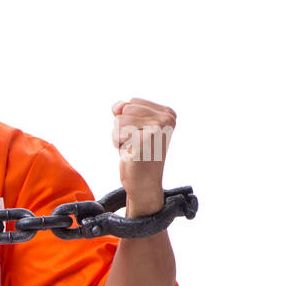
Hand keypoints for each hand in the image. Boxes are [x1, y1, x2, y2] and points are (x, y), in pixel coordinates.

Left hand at [111, 98, 175, 216]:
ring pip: (118, 121)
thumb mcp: (130, 126)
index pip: (131, 102)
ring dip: (119, 137)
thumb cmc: (138, 154)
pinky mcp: (145, 140)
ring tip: (133, 148)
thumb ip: (123, 110)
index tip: (140, 136)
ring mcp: (158, 128)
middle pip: (124, 110)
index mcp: (168, 113)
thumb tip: (118, 106)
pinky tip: (131, 153)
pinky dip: (118, 145)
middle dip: (122, 128)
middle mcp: (166, 118)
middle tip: (135, 143)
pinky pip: (117, 133)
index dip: (127, 120)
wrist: (144, 183)